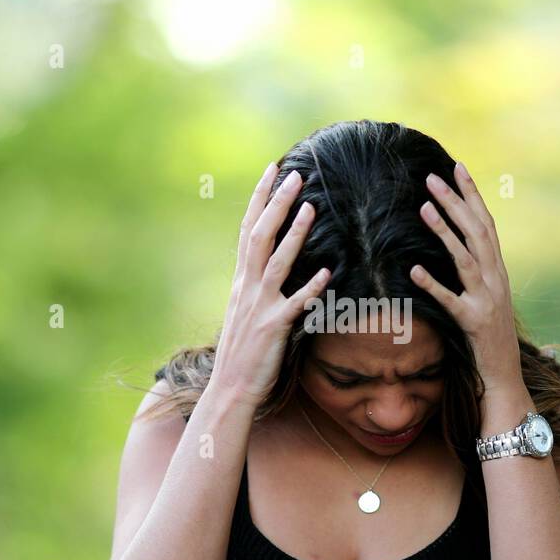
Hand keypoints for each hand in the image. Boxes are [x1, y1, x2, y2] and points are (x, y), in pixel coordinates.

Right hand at [209, 163, 330, 405]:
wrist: (230, 388)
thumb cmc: (243, 351)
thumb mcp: (245, 310)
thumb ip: (258, 285)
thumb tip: (275, 262)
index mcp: (240, 281)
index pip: (248, 230)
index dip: (259, 198)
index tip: (272, 171)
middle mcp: (246, 287)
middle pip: (260, 236)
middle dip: (277, 204)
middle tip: (295, 176)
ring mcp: (259, 306)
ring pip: (277, 262)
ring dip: (295, 234)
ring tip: (311, 208)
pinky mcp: (274, 328)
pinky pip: (295, 304)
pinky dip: (311, 288)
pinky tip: (328, 273)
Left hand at [410, 161, 522, 392]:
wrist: (504, 376)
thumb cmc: (489, 336)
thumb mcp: (487, 296)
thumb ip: (476, 269)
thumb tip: (456, 241)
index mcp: (498, 270)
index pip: (486, 223)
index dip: (472, 194)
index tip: (457, 167)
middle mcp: (496, 279)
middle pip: (476, 232)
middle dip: (455, 202)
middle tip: (431, 177)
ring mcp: (487, 300)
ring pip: (465, 258)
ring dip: (444, 231)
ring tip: (423, 207)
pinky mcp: (473, 323)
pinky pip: (450, 301)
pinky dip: (432, 284)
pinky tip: (412, 270)